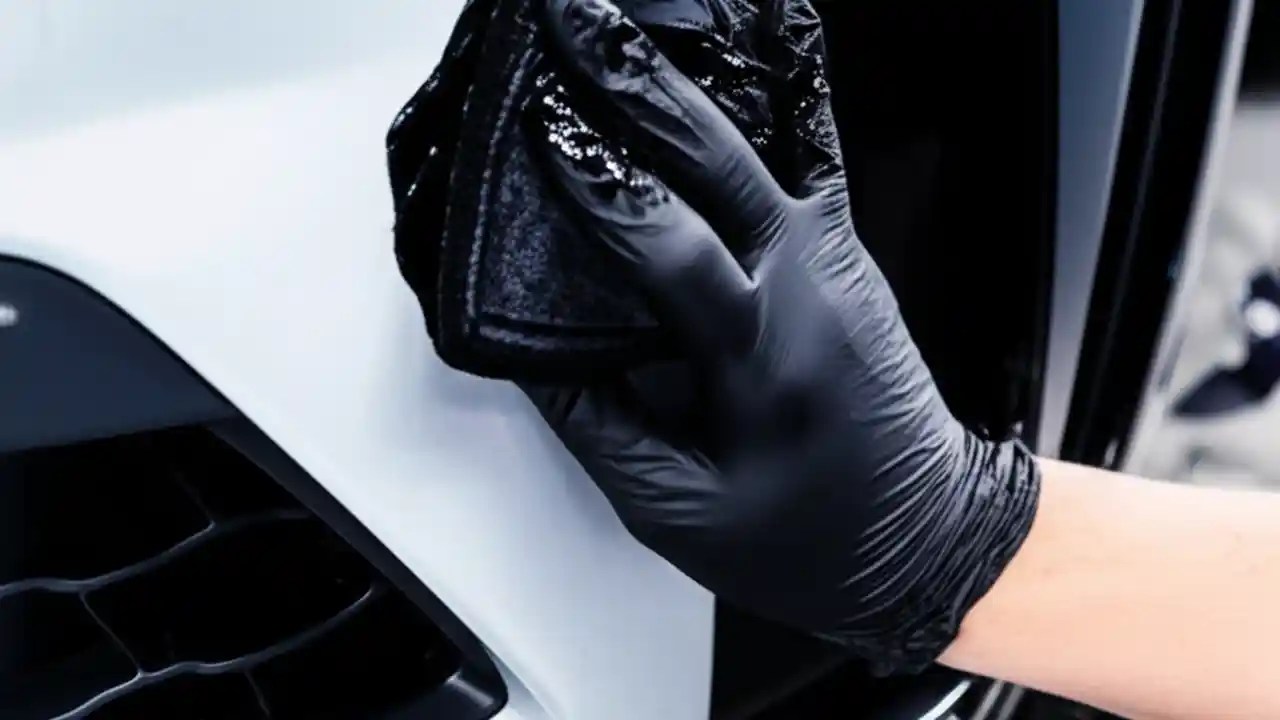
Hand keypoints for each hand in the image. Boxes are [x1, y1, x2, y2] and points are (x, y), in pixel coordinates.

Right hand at [524, 0, 1039, 673]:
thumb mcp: (675, 508)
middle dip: (640, 89)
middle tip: (578, 27)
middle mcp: (808, 294)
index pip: (671, 254)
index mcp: (761, 367)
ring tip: (645, 22)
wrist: (925, 537)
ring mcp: (834, 260)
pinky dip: (790, 85)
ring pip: (770, 141)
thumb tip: (530, 352)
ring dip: (699, 77)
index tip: (549, 135)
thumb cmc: (808, 539)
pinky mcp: (846, 250)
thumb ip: (596, 423)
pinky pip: (816, 149)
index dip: (604, 190)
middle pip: (720, 167)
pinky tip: (767, 32)